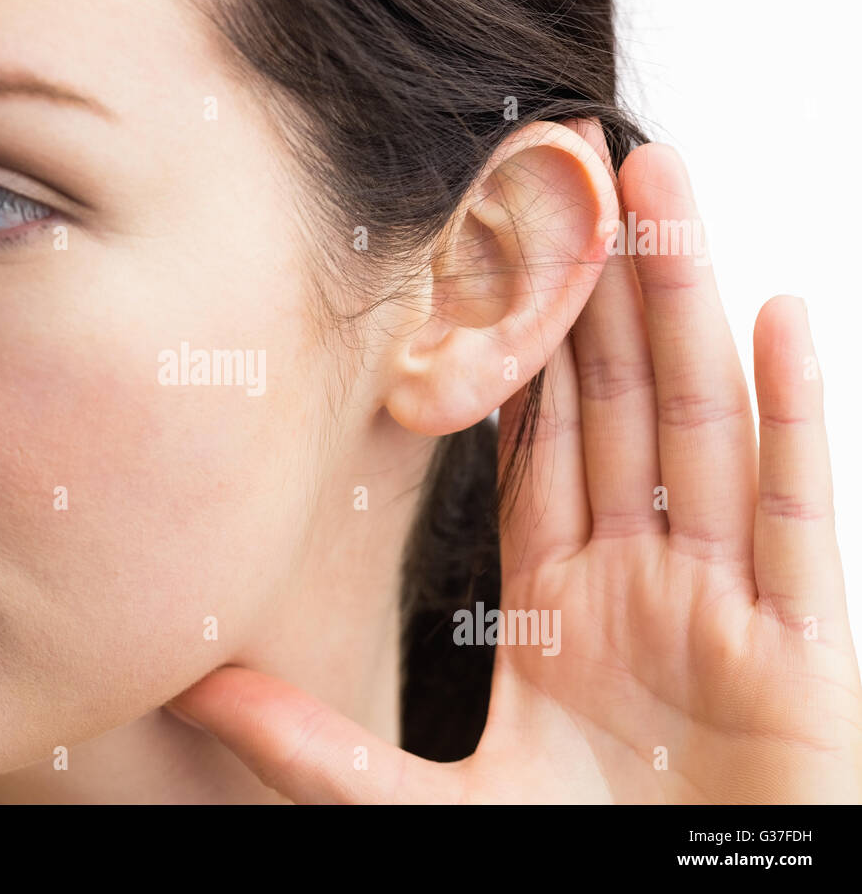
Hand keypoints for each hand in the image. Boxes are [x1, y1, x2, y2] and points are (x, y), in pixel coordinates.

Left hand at [167, 140, 861, 802]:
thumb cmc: (581, 867)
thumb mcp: (423, 807)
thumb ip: (317, 747)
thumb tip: (197, 690)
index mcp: (562, 609)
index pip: (540, 450)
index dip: (523, 354)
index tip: (493, 262)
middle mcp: (645, 585)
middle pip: (619, 409)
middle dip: (605, 292)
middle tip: (579, 174)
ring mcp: (725, 607)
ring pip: (702, 429)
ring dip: (689, 310)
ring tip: (665, 197)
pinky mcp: (803, 651)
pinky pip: (801, 513)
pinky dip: (796, 416)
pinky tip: (779, 320)